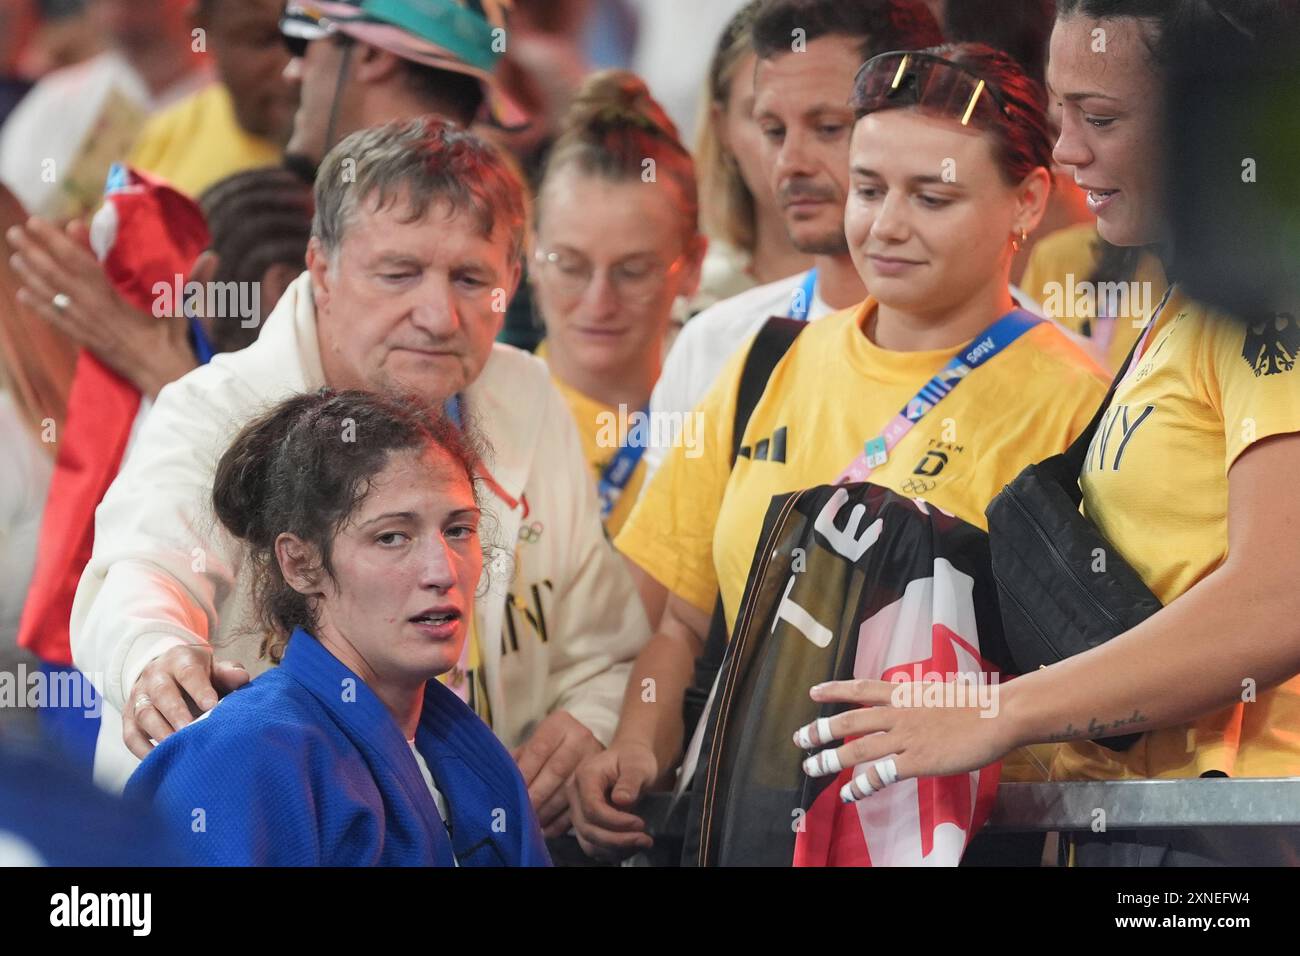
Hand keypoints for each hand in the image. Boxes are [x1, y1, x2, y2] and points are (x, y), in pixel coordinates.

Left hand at [5, 216, 205, 396]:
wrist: (167, 383)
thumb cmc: (177, 348)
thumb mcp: (186, 313)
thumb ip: (196, 283)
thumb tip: (212, 257)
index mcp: (117, 304)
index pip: (83, 268)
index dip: (62, 245)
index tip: (44, 225)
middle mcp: (96, 315)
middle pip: (61, 279)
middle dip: (37, 254)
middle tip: (15, 232)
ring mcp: (90, 330)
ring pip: (55, 299)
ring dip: (33, 277)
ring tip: (15, 257)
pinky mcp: (90, 343)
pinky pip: (59, 322)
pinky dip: (41, 308)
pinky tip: (25, 296)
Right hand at [124, 644, 249, 758]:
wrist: (166, 673)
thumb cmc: (199, 675)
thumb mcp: (214, 668)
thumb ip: (227, 673)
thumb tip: (241, 677)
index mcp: (179, 660)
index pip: (188, 672)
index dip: (199, 689)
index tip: (211, 706)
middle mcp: (154, 676)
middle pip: (162, 693)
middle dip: (176, 713)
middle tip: (190, 731)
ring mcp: (139, 697)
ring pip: (144, 714)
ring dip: (160, 733)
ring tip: (177, 748)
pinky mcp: (129, 717)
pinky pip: (131, 735)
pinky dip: (143, 750)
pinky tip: (159, 760)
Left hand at [512, 709, 603, 837]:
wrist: (584, 744)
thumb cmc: (549, 747)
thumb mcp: (533, 744)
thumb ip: (517, 759)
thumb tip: (498, 781)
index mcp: (559, 724)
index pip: (539, 749)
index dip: (525, 773)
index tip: (511, 792)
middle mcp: (580, 737)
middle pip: (556, 770)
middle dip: (536, 795)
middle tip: (521, 813)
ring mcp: (594, 758)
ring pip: (569, 789)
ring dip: (548, 810)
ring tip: (532, 824)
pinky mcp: (602, 780)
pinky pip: (580, 802)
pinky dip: (561, 821)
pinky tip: (547, 829)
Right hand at [566, 740, 656, 861]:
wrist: (629, 760)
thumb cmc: (633, 759)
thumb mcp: (638, 765)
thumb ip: (630, 780)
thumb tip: (621, 800)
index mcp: (585, 776)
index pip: (592, 808)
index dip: (615, 821)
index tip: (640, 823)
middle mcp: (575, 795)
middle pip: (587, 828)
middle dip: (618, 839)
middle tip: (645, 839)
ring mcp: (577, 811)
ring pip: (588, 842)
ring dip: (615, 848)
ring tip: (641, 843)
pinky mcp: (584, 823)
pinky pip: (592, 845)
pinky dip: (612, 851)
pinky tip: (631, 846)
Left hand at [793, 679, 1017, 802]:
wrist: (997, 715)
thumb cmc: (974, 706)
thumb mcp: (936, 694)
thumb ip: (916, 701)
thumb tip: (907, 704)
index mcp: (904, 694)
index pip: (861, 688)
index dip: (835, 690)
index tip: (813, 691)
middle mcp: (898, 712)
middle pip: (850, 720)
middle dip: (821, 729)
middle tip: (800, 738)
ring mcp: (906, 737)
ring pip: (858, 747)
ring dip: (831, 759)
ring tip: (811, 767)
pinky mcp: (917, 760)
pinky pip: (881, 774)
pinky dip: (862, 785)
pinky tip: (849, 793)